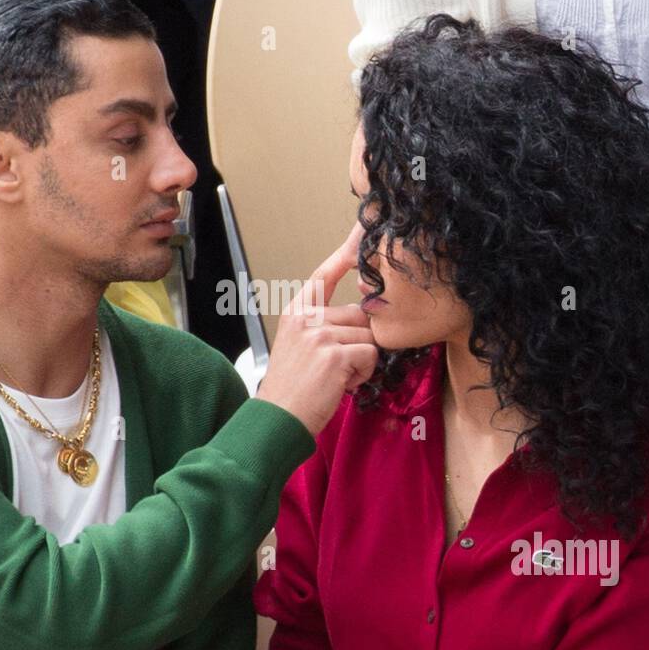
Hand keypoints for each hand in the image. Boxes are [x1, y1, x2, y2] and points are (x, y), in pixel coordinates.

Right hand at [257, 223, 377, 435]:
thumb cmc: (293, 389)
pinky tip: (341, 385)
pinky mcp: (334, 353)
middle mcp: (305, 317)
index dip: (344, 255)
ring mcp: (319, 333)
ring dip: (362, 362)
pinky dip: (363, 374)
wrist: (278, 419)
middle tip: (337, 368)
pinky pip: (370, 355)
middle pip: (358, 314)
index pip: (322, 276)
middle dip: (359, 342)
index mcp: (295, 312)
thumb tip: (364, 315)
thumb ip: (324, 325)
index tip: (360, 230)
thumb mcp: (301, 347)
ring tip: (337, 378)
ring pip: (368, 337)